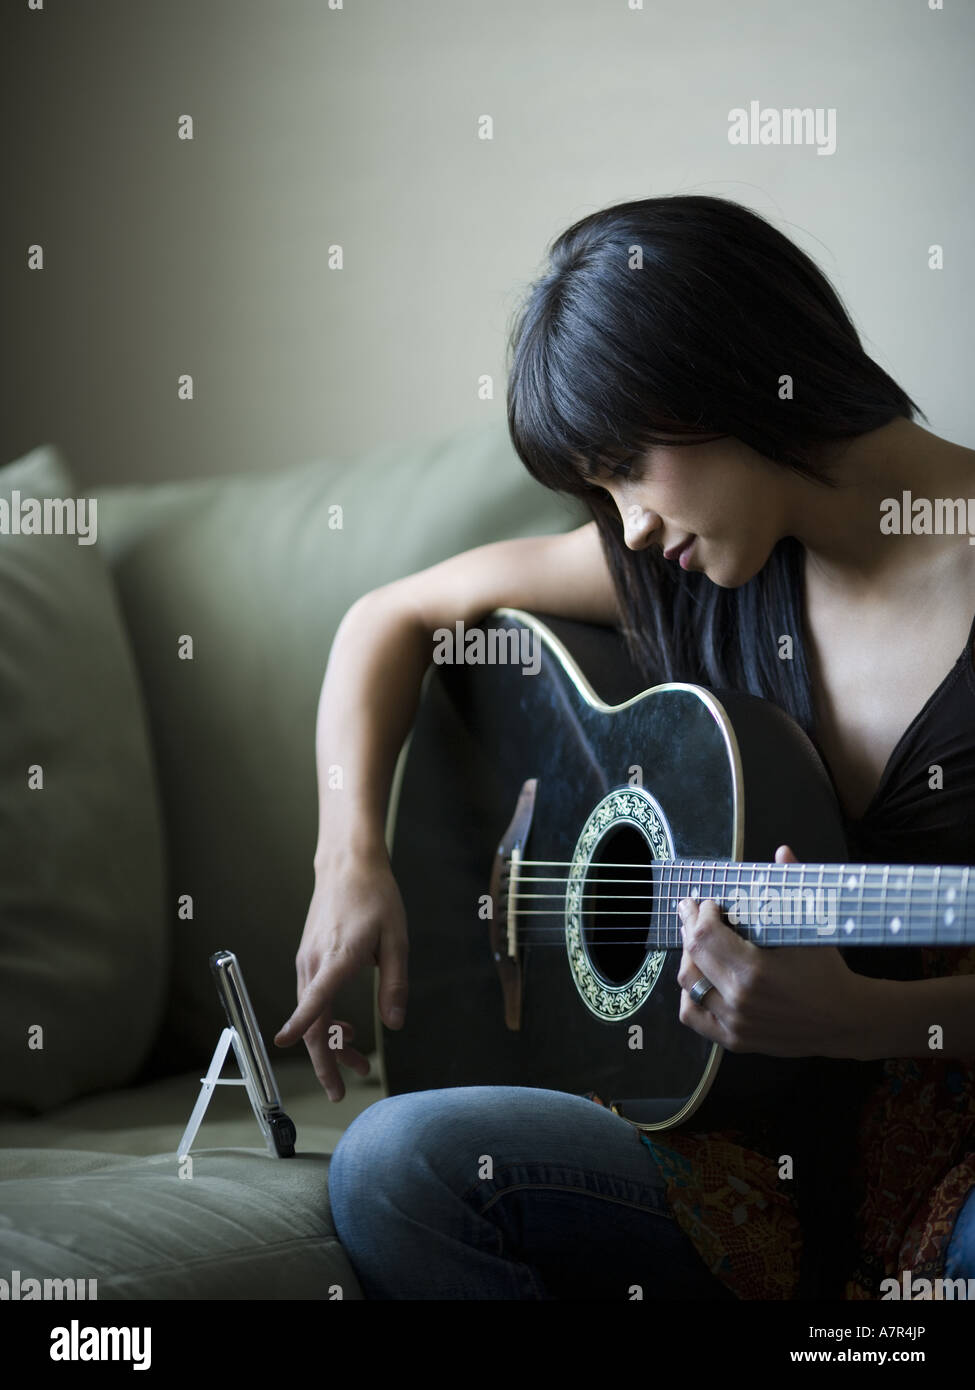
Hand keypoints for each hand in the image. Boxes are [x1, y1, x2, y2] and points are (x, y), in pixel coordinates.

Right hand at [273, 843, 408, 1100]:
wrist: (348, 865)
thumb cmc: (375, 897)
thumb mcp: (397, 940)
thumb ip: (394, 985)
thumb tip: (394, 1024)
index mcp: (338, 958)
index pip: (314, 999)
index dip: (300, 1026)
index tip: (283, 1046)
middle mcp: (314, 962)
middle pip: (311, 1021)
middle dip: (326, 1059)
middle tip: (344, 1088)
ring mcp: (307, 959)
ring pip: (311, 1012)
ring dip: (329, 1041)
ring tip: (356, 1059)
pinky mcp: (308, 957)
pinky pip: (311, 997)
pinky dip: (324, 1019)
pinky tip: (345, 1026)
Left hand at [676, 844, 866, 1058]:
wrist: (846, 1020)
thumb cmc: (828, 972)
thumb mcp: (811, 928)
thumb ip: (791, 886)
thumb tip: (782, 851)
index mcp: (754, 971)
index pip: (705, 936)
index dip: (701, 913)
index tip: (709, 902)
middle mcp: (739, 1000)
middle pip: (692, 958)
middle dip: (690, 928)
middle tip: (695, 913)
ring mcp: (734, 1023)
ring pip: (688, 986)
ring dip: (688, 959)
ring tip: (699, 942)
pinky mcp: (734, 1040)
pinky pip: (693, 1016)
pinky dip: (689, 995)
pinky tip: (700, 977)